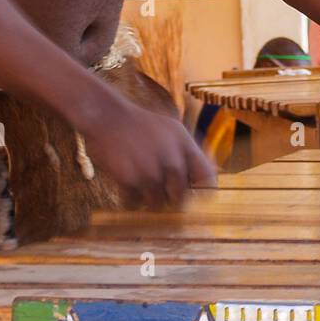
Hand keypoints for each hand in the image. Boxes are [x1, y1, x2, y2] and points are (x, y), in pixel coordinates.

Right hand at [75, 94, 216, 209]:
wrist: (107, 116)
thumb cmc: (142, 125)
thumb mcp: (173, 129)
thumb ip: (190, 152)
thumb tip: (212, 173)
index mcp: (184, 145)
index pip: (206, 177)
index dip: (205, 192)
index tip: (198, 199)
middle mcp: (171, 159)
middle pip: (181, 197)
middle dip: (172, 198)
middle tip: (162, 191)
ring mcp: (149, 170)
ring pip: (158, 203)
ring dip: (150, 199)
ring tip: (142, 184)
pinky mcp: (128, 179)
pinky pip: (135, 203)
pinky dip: (131, 198)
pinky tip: (128, 182)